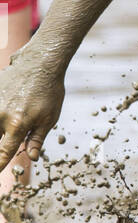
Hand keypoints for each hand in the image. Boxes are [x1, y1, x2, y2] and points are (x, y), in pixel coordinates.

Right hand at [0, 47, 64, 170]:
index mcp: (17, 125)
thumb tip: (33, 158)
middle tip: (9, 135)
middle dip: (0, 141)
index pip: (2, 152)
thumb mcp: (48, 119)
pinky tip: (7, 112)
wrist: (39, 64)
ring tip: (13, 123)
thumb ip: (36, 140)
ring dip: (0, 130)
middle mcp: (0, 115)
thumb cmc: (48, 93)